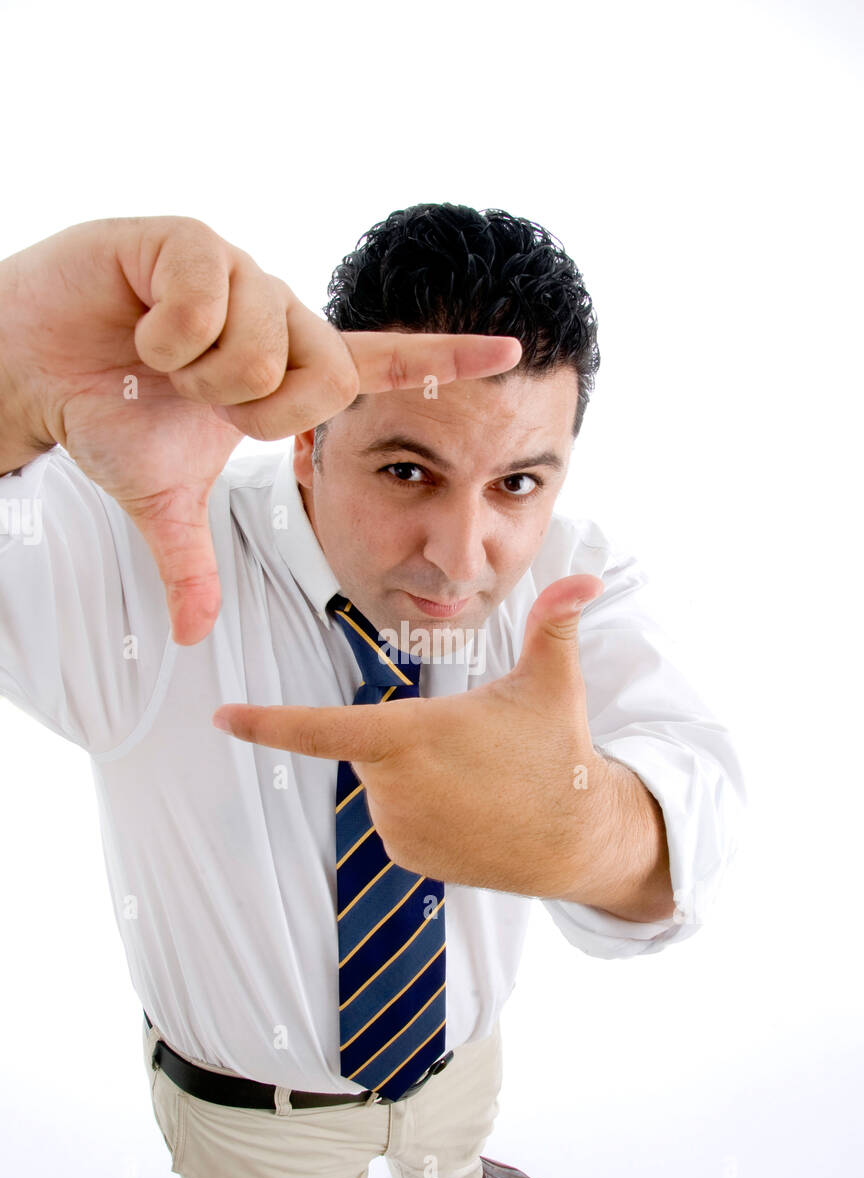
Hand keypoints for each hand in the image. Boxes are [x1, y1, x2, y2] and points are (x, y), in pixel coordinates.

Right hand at [0, 215, 521, 644]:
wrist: (35, 365)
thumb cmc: (106, 415)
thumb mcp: (160, 499)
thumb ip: (190, 561)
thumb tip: (189, 635)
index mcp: (284, 370)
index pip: (380, 363)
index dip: (445, 358)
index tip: (513, 352)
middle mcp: (276, 315)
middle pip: (322, 372)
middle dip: (255, 409)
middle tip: (198, 400)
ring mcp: (237, 273)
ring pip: (267, 339)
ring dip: (203, 371)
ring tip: (160, 359)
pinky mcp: (189, 240)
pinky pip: (209, 294)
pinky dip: (165, 329)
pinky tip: (138, 324)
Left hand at [211, 574, 618, 898]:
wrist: (576, 841)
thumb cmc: (558, 752)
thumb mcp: (553, 681)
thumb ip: (554, 623)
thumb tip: (586, 578)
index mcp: (411, 736)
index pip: (322, 728)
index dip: (268, 723)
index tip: (223, 718)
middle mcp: (393, 788)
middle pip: (370, 744)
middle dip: (406, 736)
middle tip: (470, 744)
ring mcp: (398, 829)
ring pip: (382, 782)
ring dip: (413, 774)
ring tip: (476, 782)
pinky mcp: (407, 858)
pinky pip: (395, 819)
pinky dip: (420, 809)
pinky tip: (469, 813)